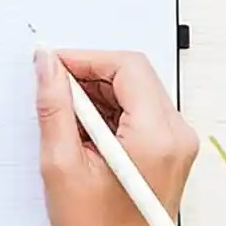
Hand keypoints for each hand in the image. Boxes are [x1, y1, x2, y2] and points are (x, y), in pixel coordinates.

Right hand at [34, 49, 198, 225]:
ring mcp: (176, 144)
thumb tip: (48, 67)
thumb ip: (55, 107)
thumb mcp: (63, 166)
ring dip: (97, 95)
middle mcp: (176, 136)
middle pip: (134, 76)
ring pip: (136, 91)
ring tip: (67, 120)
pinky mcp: (169, 151)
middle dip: (90, 75)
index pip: (128, 66)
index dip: (86, 58)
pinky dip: (109, 112)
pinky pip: (140, 112)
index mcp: (157, 137)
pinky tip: (83, 134)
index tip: (55, 63)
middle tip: (54, 86)